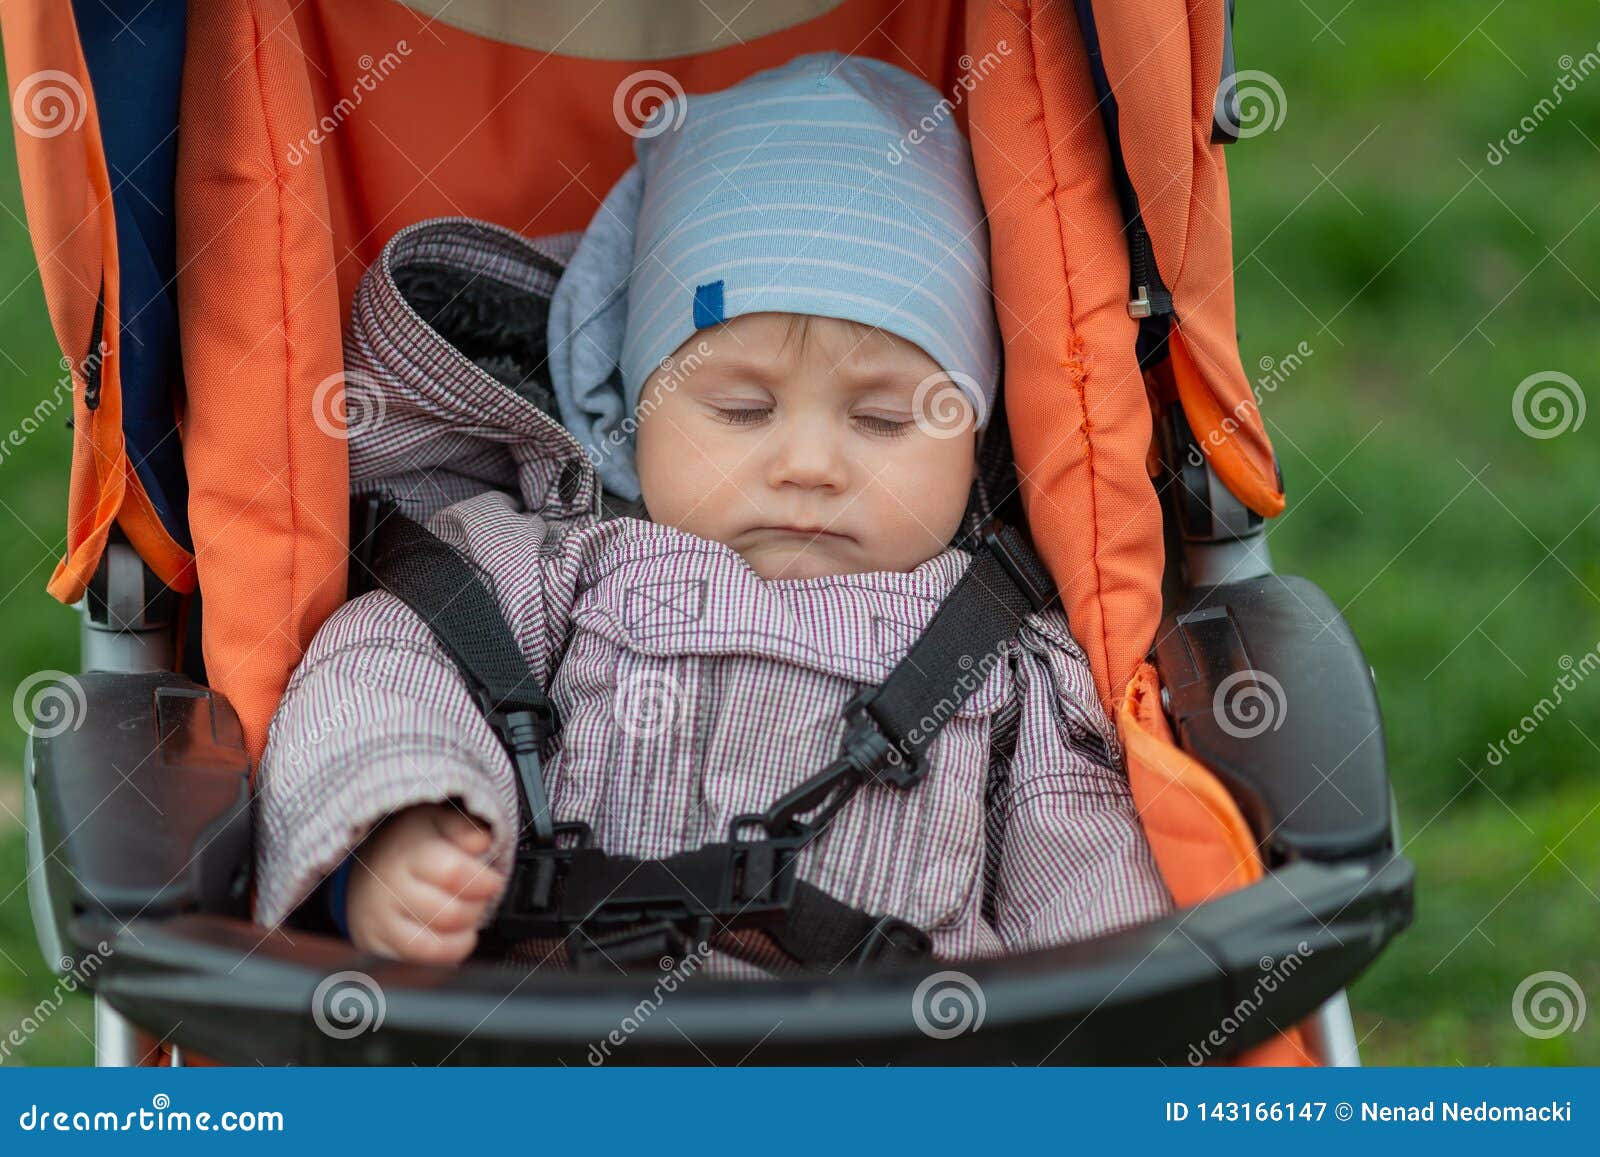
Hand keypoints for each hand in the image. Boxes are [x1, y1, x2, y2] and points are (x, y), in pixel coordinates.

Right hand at [344, 803, 505, 964]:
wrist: (365, 865)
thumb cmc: (411, 843)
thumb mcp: (437, 819)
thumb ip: (463, 826)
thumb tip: (482, 842)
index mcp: (409, 850)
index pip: (452, 873)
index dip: (483, 881)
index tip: (494, 881)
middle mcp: (391, 885)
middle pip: (448, 912)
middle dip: (477, 907)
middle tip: (482, 897)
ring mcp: (381, 916)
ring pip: (435, 940)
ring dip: (465, 930)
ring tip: (470, 912)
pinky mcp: (377, 940)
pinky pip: (420, 957)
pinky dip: (450, 950)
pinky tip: (460, 936)